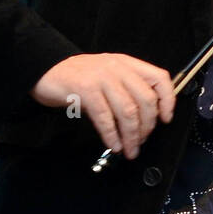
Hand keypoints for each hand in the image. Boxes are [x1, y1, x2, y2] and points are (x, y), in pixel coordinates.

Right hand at [30, 53, 174, 159]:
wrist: (44, 69)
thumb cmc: (78, 77)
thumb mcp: (109, 75)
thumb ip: (128, 89)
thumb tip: (147, 119)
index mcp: (128, 64)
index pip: (160, 78)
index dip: (168, 100)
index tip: (165, 119)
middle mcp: (118, 68)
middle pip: (146, 100)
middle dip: (147, 126)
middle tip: (142, 141)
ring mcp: (101, 78)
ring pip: (128, 111)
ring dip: (131, 135)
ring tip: (129, 149)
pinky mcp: (85, 90)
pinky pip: (105, 117)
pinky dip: (112, 135)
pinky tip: (113, 145)